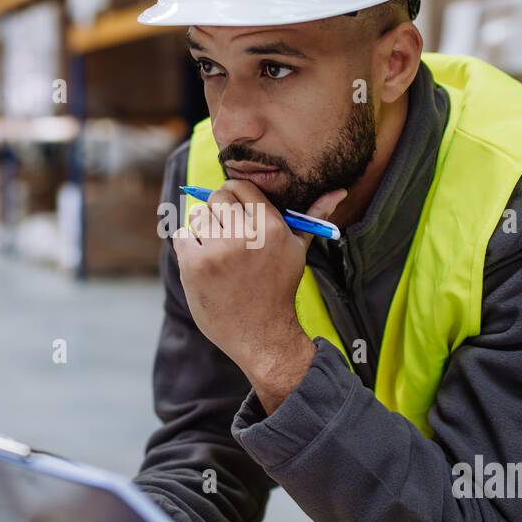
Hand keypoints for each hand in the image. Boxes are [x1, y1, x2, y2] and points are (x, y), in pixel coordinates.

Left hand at [173, 179, 345, 411]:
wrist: (262, 335)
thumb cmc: (279, 288)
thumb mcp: (298, 250)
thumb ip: (313, 216)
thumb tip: (339, 192)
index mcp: (271, 227)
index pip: (239, 186)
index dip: (234, 197)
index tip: (235, 213)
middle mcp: (246, 235)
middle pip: (216, 198)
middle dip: (219, 212)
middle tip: (226, 236)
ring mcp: (218, 250)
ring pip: (198, 215)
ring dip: (203, 229)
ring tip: (218, 253)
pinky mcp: (196, 265)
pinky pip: (182, 235)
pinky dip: (189, 246)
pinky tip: (205, 264)